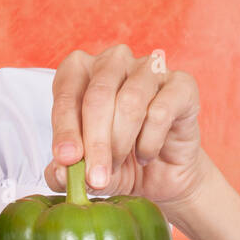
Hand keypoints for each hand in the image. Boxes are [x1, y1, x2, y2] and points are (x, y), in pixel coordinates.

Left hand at [45, 45, 210, 218]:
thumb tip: (58, 171)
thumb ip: (65, 172)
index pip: (66, 91)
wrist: (162, 175)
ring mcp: (149, 69)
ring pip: (129, 102)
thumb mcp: (85, 172)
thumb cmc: (118, 163)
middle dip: (95, 143)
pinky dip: (149, 142)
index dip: (65, 128)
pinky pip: (161, 111)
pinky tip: (146, 155)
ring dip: (121, 143)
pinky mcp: (181, 85)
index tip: (66, 160)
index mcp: (82, 71)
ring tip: (118, 166)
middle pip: (98, 96)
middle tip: (96, 178)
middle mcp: (114, 61)